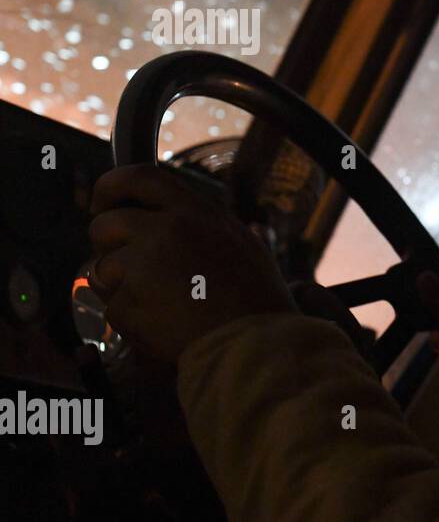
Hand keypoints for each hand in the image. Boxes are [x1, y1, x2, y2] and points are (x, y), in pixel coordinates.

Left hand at [88, 164, 297, 364]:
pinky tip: (161, 323)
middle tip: (131, 264)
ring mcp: (141, 269)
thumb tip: (169, 217)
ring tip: (157, 301)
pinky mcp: (128, 305)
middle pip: (104, 225)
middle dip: (108, 245)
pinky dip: (130, 317)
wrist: (252, 344)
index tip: (103, 202)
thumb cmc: (255, 297)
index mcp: (192, 212)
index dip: (110, 187)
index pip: (136, 177)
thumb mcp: (239, 241)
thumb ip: (199, 224)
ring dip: (119, 285)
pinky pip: (111, 306)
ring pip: (101, 268)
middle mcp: (162, 232)